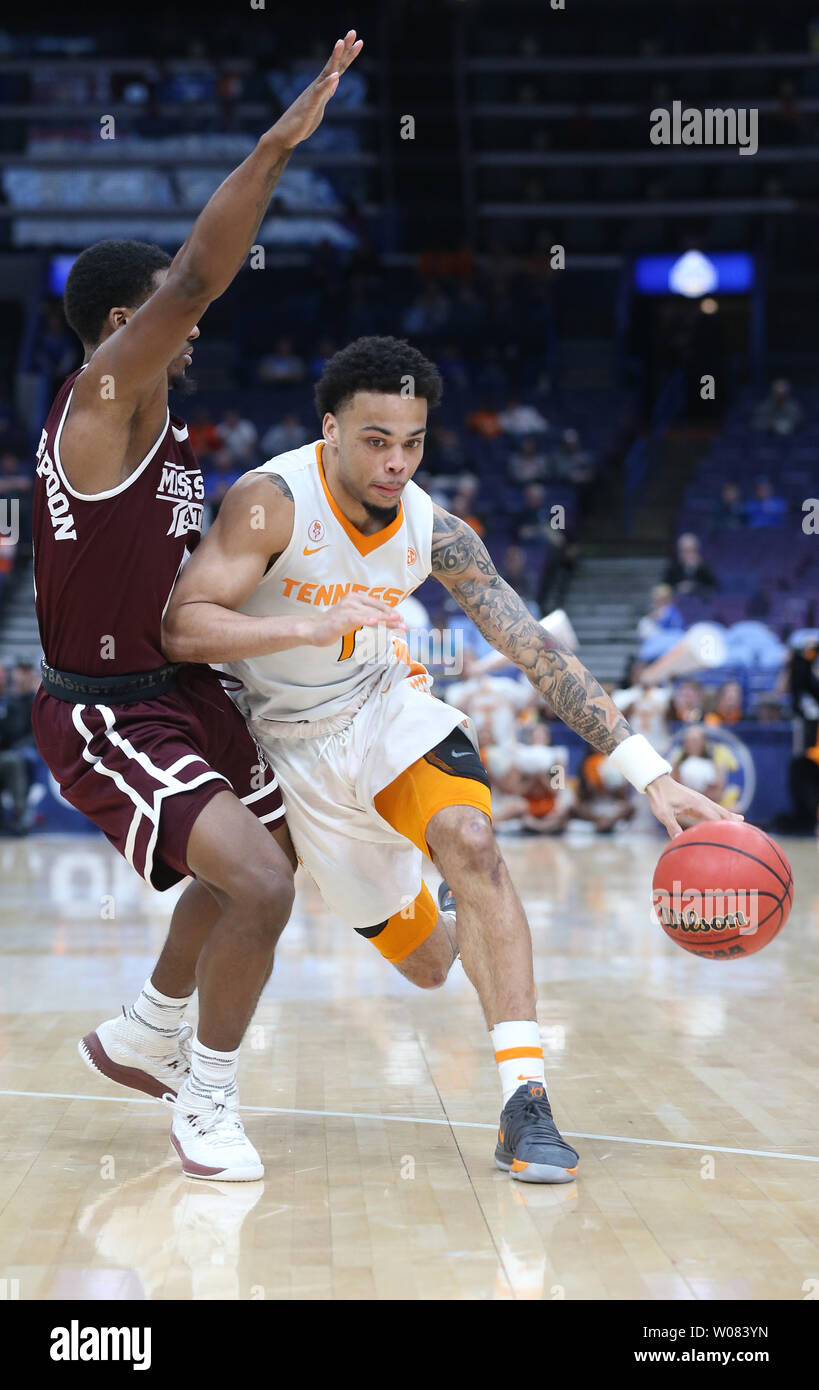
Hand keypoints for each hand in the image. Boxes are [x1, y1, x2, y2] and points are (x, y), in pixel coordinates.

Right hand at [271, 31, 362, 149]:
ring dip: (334, 58)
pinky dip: (328, 84)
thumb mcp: (320, 105)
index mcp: (323, 87)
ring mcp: (314, 94)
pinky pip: (320, 93)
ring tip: (341, 43)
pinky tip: (335, 76)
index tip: (358, 40)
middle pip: (334, 64)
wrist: (285, 134)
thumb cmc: (302, 121)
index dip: (348, 54)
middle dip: (344, 49)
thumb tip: (336, 81)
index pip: (338, 67)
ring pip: (326, 73)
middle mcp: (318, 86)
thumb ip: (327, 92)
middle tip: (352, 31)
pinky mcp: (310, 105)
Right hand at [308, 594, 405, 647]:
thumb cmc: (333, 624)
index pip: (378, 605)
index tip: (402, 620)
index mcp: (356, 597)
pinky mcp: (341, 617)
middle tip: (404, 625)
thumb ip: (367, 616)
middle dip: (392, 617)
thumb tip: (384, 620)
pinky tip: (375, 622)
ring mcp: (347, 608)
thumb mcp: (353, 618)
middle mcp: (353, 599)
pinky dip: (367, 619)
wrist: (313, 628)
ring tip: (397, 623)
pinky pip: (356, 618)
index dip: (391, 612)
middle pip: (377, 608)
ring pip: (371, 613)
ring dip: (385, 619)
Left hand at [646, 772, 742, 837]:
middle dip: (732, 821)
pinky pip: (714, 809)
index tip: (731, 836)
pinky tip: (728, 818)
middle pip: (721, 812)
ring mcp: (701, 801)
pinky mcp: (698, 802)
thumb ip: (671, 826)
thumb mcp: (663, 814)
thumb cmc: (660, 798)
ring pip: (719, 809)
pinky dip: (722, 814)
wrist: (658, 783)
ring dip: (730, 817)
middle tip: (745, 829)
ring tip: (743, 823)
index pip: (714, 817)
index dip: (722, 827)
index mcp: (696, 804)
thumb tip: (678, 840)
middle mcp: (702, 801)